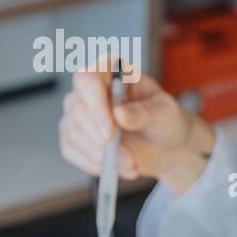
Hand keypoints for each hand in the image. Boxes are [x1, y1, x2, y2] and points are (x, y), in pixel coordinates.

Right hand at [58, 54, 215, 193]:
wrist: (164, 146)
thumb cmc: (165, 120)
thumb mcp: (165, 113)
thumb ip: (144, 112)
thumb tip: (119, 114)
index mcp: (110, 70)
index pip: (89, 80)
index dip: (96, 106)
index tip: (110, 132)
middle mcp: (88, 88)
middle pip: (77, 109)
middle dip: (101, 139)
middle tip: (128, 157)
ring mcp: (77, 112)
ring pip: (73, 132)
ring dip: (102, 155)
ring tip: (130, 163)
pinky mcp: (73, 135)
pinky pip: (70, 150)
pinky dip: (93, 163)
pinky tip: (114, 166)